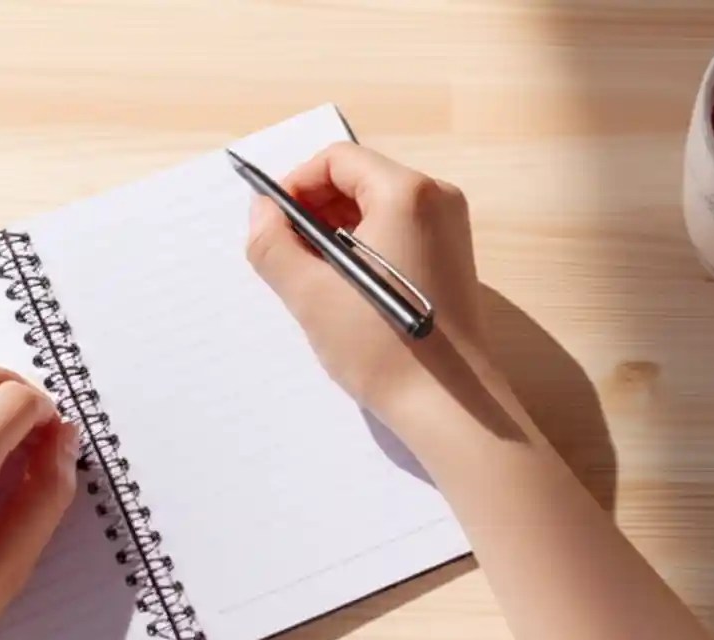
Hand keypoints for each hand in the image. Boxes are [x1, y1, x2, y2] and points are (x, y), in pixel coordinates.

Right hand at [246, 142, 490, 421]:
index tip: (274, 223)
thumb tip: (262, 211)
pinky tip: (345, 289)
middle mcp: (437, 200)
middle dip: (316, 210)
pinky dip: (363, 248)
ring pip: (377, 208)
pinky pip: (398, 233)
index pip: (337, 160)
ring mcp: (450, 230)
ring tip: (312, 276)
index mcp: (407, 194)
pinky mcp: (452, 259)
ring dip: (336, 231)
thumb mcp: (309, 293)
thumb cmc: (380, 349)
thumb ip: (273, 242)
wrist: (449, 405)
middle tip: (287, 253)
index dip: (297, 185)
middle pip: (359, 179)